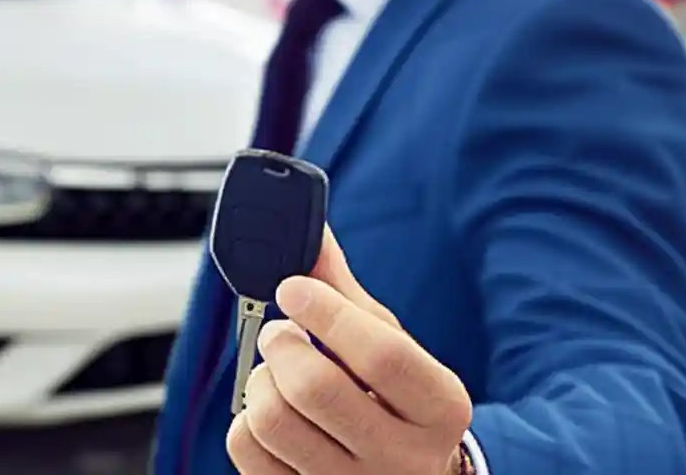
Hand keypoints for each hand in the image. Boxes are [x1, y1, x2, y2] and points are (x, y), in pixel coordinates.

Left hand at [226, 226, 472, 474]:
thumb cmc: (394, 400)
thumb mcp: (389, 345)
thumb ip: (346, 293)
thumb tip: (312, 233)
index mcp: (441, 407)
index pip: (381, 355)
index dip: (327, 313)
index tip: (292, 289)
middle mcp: (404, 458)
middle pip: (315, 389)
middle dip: (281, 343)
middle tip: (279, 332)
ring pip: (273, 421)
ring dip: (259, 381)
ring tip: (275, 372)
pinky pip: (247, 451)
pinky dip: (244, 420)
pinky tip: (270, 412)